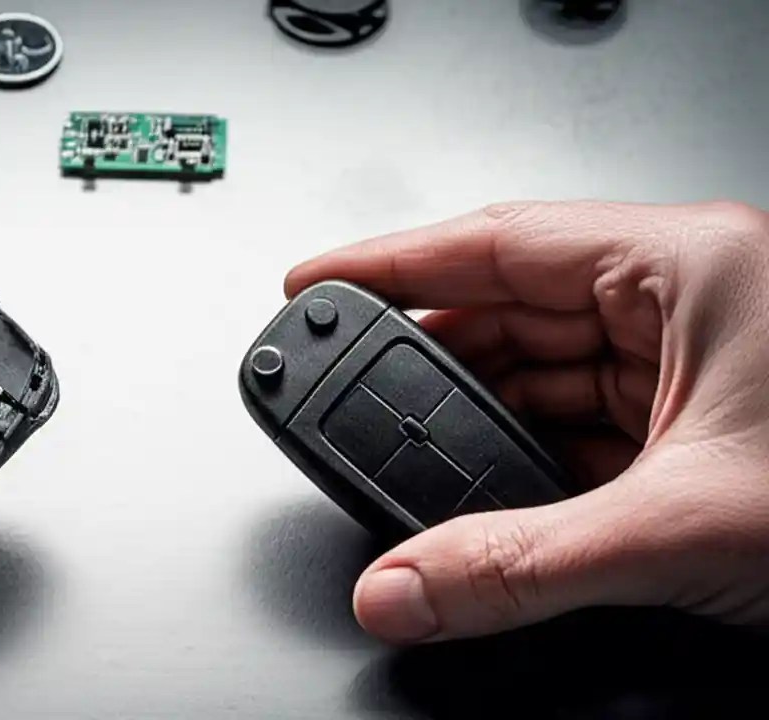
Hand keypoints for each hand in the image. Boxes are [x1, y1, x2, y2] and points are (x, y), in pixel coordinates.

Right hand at [286, 200, 768, 643]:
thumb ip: (520, 564)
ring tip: (405, 452)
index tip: (314, 285)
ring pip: (546, 373)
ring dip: (476, 420)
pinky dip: (528, 459)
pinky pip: (582, 426)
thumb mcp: (681, 526)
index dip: (390, 262)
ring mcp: (695, 364)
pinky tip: (488, 490)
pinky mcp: (701, 428)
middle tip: (343, 388)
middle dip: (425, 356)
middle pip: (512, 310)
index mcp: (684, 266)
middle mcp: (686, 300)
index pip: (496, 243)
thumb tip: (404, 588)